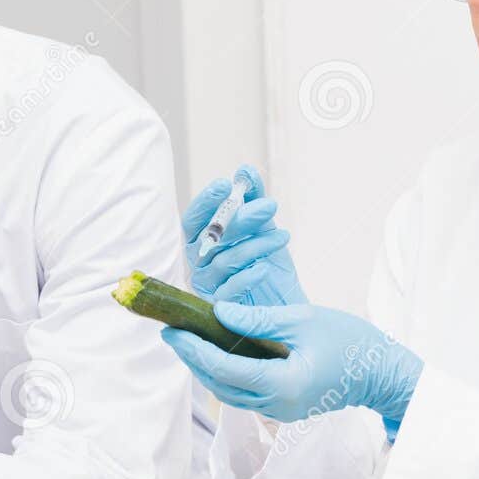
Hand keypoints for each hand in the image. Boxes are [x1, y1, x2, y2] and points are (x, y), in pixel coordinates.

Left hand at [161, 300, 422, 430]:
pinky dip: (225, 374)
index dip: (193, 350)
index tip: (172, 329)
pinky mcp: (283, 407)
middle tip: (171, 331)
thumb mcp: (303, 320)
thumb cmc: (350, 341)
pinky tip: (216, 352)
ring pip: (229, 393)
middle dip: (192, 359)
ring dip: (206, 368)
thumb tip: (217, 313)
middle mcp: (276, 405)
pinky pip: (244, 393)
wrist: (383, 374)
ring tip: (188, 340)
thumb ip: (258, 319)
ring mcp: (279, 410)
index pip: (224, 369)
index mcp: (282, 385)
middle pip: (220, 385)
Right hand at [183, 165, 306, 306]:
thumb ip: (253, 198)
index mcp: (202, 240)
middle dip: (240, 220)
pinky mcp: (220, 308)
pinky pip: (228, 290)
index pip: (193, 219)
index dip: (206, 202)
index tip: (225, 185)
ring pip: (224, 261)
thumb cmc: (267, 260)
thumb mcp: (264, 226)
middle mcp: (199, 262)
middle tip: (269, 206)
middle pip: (210, 238)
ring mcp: (207, 285)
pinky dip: (246, 278)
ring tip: (282, 237)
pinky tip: (264, 268)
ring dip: (256, 246)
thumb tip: (245, 170)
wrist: (285, 301)